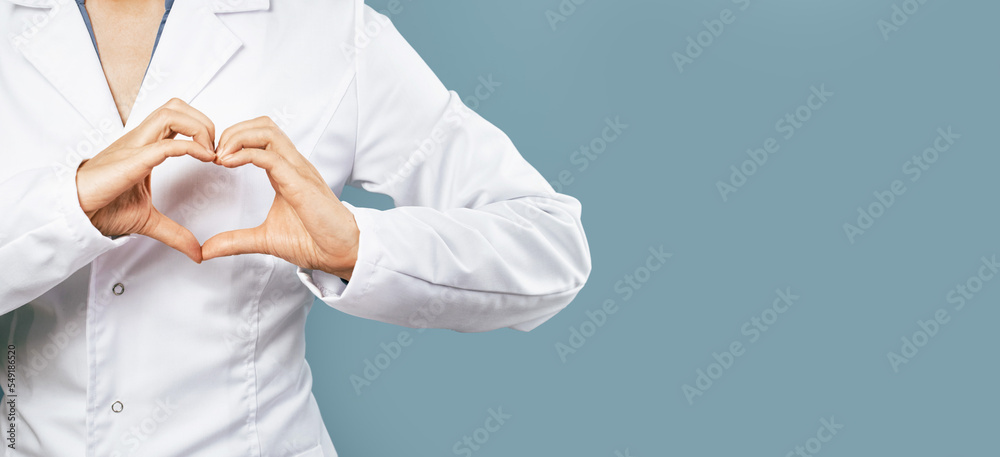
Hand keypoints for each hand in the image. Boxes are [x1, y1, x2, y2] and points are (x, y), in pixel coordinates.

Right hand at [76, 98, 216, 262]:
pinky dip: (191, 146)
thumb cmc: (102, 209)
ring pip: (171, 113)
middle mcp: (141, 140)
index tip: (215, 155)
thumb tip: (196, 252)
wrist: (76, 214)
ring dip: (199, 128)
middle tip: (216, 149)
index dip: (201, 129)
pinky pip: (165, 144)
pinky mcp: (132, 160)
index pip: (176, 118)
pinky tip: (205, 158)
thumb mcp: (148, 221)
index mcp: (145, 147)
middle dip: (204, 121)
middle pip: (176, 106)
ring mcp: (135, 146)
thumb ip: (175, 233)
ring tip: (210, 153)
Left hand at [201, 117, 359, 279]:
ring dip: (237, 137)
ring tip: (219, 155)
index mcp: (286, 172)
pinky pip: (271, 155)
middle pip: (262, 125)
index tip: (214, 159)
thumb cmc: (315, 242)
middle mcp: (293, 165)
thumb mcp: (265, 239)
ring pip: (267, 131)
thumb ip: (236, 241)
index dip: (234, 140)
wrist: (342, 253)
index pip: (261, 136)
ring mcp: (298, 170)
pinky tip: (228, 163)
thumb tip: (208, 249)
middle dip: (233, 131)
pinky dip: (245, 154)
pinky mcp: (300, 182)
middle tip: (213, 153)